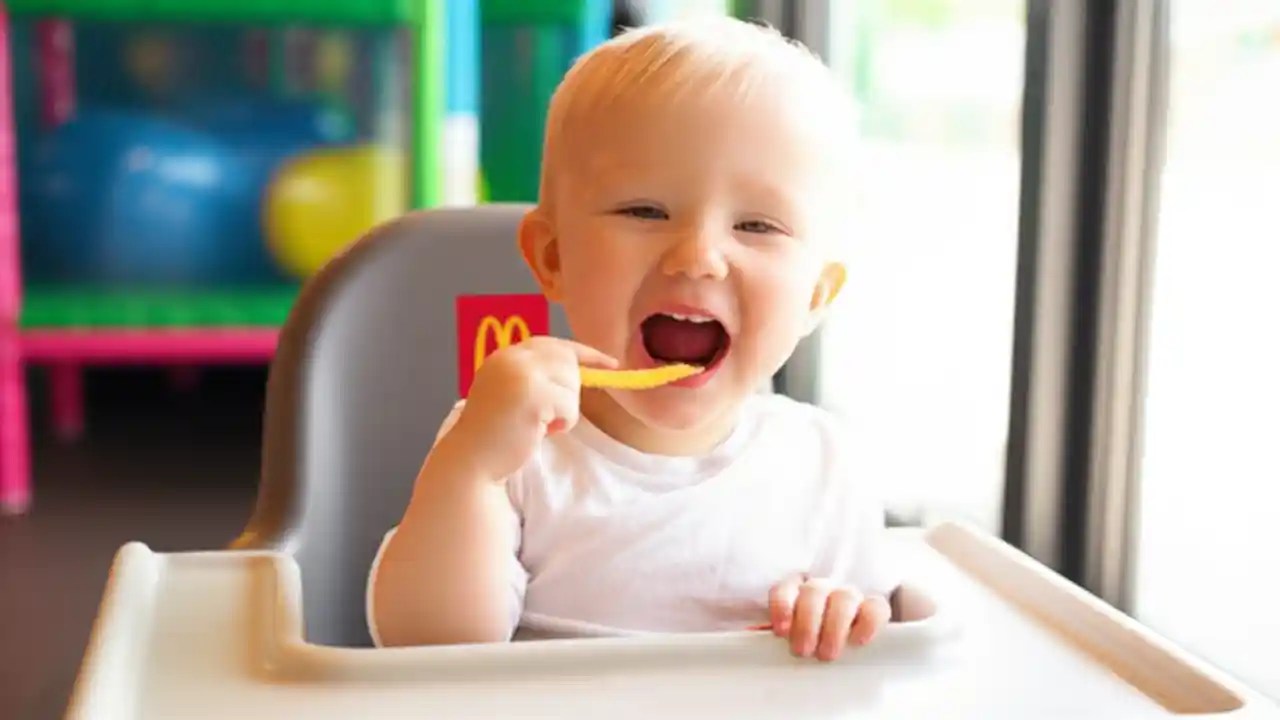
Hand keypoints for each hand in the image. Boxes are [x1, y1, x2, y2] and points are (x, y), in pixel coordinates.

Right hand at [452, 337, 616, 480]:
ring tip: (539, 424)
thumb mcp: (511, 393)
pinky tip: (541, 432)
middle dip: (569, 388)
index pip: (552, 343)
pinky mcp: (533, 397)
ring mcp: (521, 375)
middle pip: (566, 359)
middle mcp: (511, 358)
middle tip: (550, 415)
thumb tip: (577, 369)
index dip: (583, 352)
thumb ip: (535, 376)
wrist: (472, 462)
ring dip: (565, 409)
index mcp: (504, 356)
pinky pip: (570, 406)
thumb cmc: (494, 434)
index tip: (609, 362)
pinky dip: (563, 423)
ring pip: (572, 382)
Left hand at [767, 574, 890, 661]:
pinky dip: (867, 623)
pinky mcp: (875, 608)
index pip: (786, 588)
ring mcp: (850, 596)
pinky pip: (876, 607)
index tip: (781, 632)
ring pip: (845, 596)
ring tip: (827, 653)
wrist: (846, 644)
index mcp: (796, 592)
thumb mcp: (789, 638)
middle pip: (814, 591)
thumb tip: (752, 640)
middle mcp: (823, 589)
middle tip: (803, 650)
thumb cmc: (808, 642)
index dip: (782, 606)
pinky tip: (858, 640)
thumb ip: (772, 637)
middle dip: (807, 623)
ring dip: (834, 627)